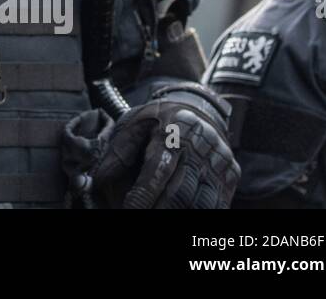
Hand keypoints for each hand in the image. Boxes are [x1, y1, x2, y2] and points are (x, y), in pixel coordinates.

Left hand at [86, 83, 239, 208]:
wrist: (198, 108)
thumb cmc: (158, 120)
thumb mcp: (133, 125)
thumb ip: (117, 153)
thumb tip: (95, 181)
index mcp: (174, 130)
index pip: (158, 170)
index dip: (143, 195)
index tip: (129, 210)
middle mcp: (202, 147)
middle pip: (181, 192)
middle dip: (159, 211)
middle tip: (139, 218)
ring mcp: (220, 163)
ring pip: (201, 203)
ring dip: (179, 215)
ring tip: (156, 217)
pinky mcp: (230, 176)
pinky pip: (217, 204)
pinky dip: (198, 214)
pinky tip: (180, 214)